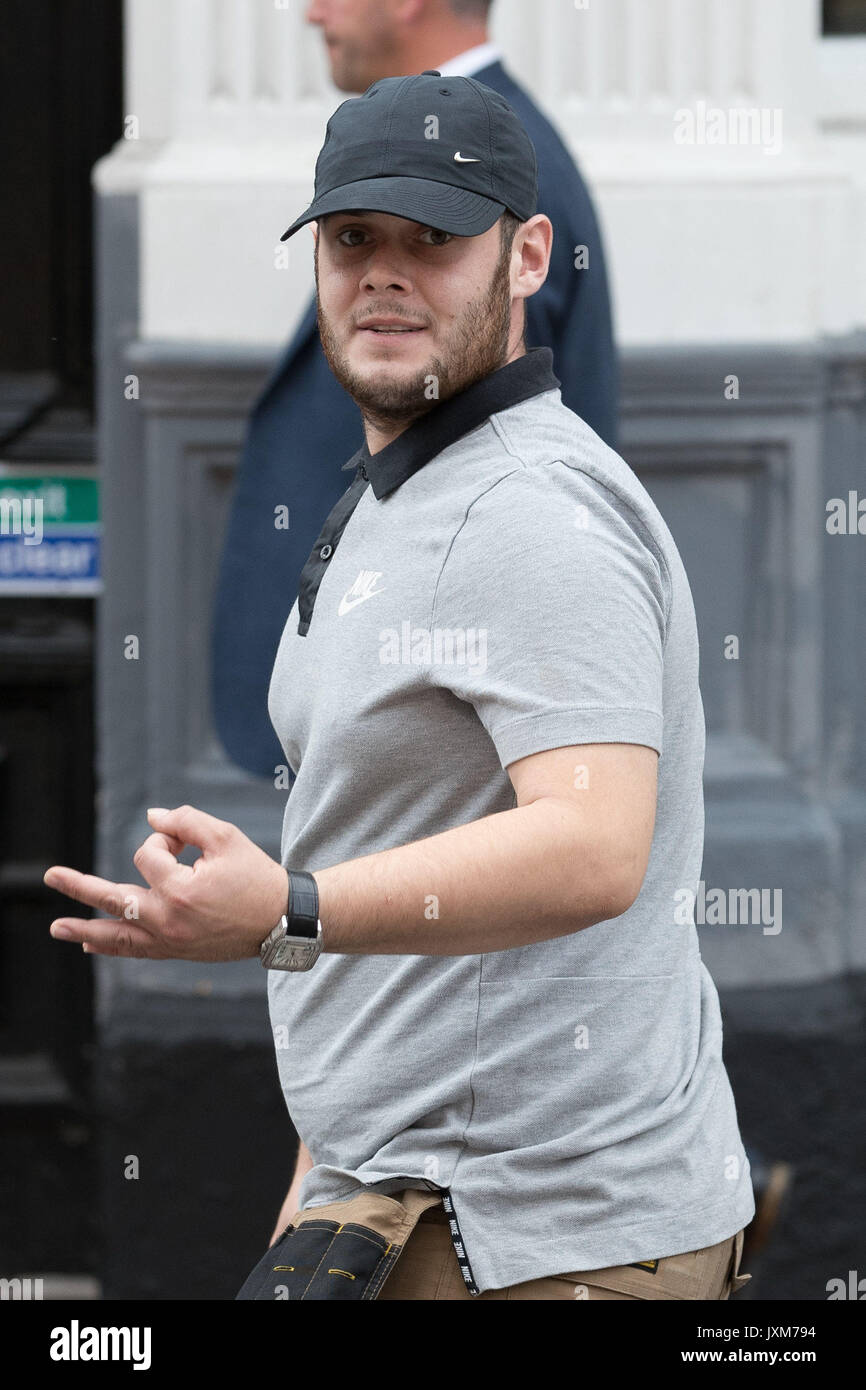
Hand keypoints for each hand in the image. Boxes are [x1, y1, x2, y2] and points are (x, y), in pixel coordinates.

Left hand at [42, 805, 289, 961]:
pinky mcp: (176, 952)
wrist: (282, 919)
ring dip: (85, 927)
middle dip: (80, 886)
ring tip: (57, 927)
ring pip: (119, 934)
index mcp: (181, 890)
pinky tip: (88, 943)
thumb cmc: (255, 875)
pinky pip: (135, 951)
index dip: (166, 840)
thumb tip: (152, 816)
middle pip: (114, 898)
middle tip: (49, 876)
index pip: (150, 854)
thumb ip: (186, 821)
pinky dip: (111, 946)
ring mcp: (170, 941)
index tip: (187, 843)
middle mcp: (169, 920)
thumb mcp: (226, 837)